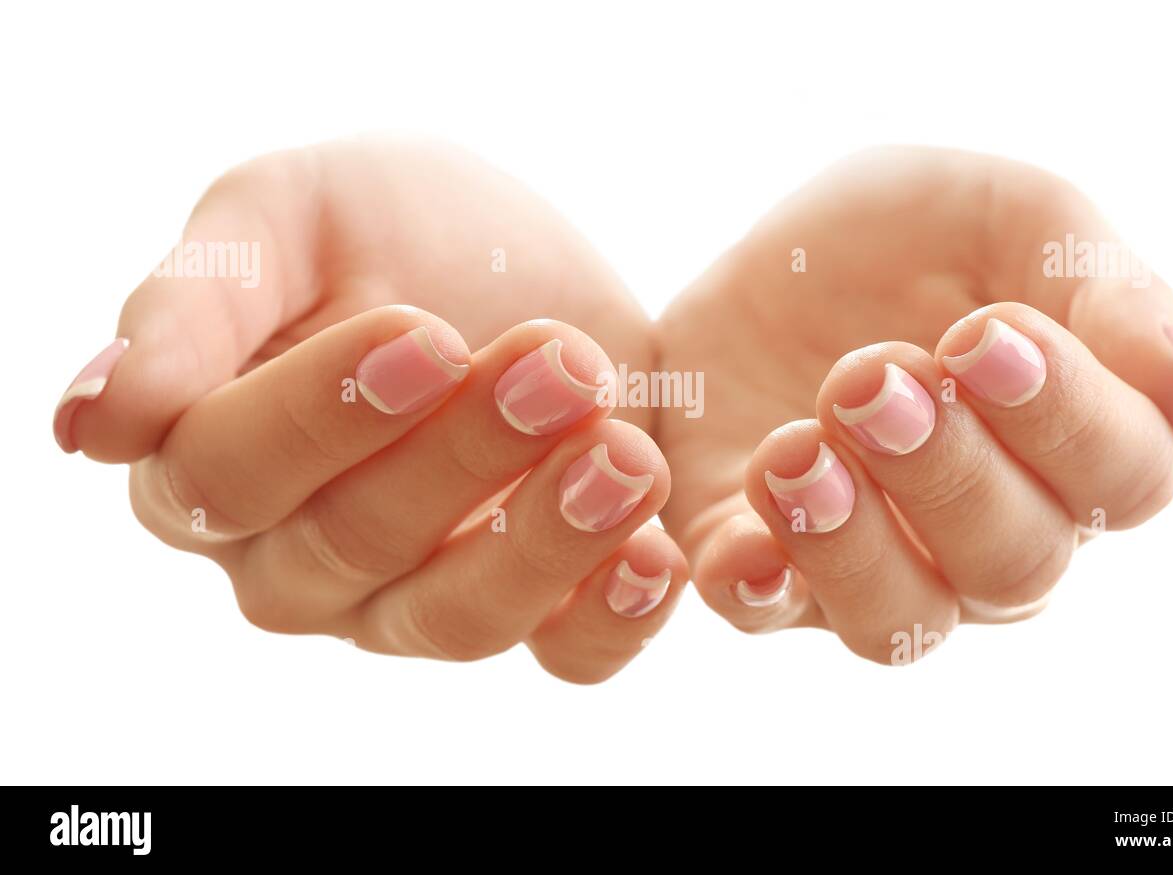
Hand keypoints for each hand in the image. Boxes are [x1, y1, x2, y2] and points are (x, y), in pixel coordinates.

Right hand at [54, 141, 684, 682]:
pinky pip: (560, 652)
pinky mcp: (530, 605)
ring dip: (547, 538)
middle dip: (463, 454)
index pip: (228, 475)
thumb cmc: (385, 224)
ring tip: (625, 452)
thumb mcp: (287, 214)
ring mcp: (412, 599)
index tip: (420, 332)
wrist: (522, 257)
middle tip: (556, 364)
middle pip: (353, 546)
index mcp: (209, 462)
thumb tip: (95, 422)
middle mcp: (298, 557)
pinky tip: (657, 558)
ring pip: (457, 617)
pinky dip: (609, 620)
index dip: (321, 414)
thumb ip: (192, 305)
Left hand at [656, 146, 1172, 662]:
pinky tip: (742, 538)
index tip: (982, 337)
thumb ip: (1106, 292)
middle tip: (874, 375)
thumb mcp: (1007, 217)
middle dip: (949, 470)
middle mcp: (987, 531)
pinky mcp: (761, 561)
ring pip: (905, 621)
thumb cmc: (901, 240)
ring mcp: (875, 560)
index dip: (1068, 419)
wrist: (755, 254)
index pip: (1126, 479)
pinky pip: (767, 613)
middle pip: (1018, 564)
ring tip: (799, 447)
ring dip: (855, 541)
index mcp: (1070, 448)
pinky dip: (757, 585)